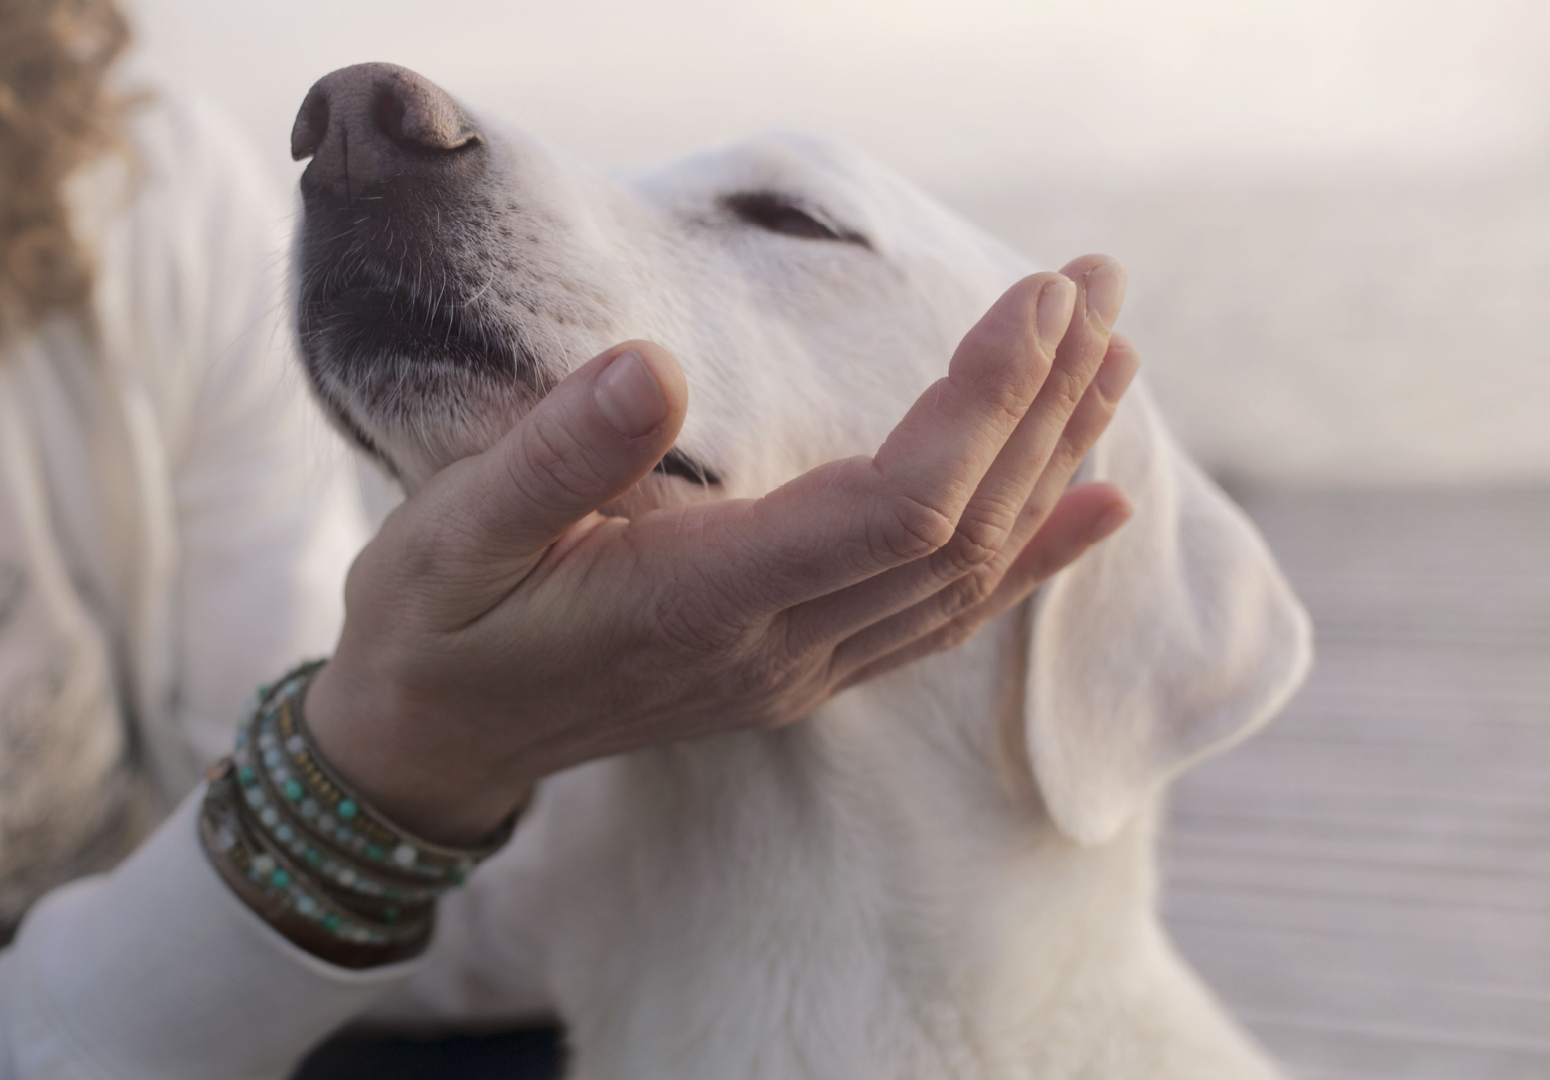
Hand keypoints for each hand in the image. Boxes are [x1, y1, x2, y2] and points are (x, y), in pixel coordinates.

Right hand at [306, 256, 1139, 843]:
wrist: (434, 743)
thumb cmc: (434, 627)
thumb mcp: (454, 531)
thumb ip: (554, 458)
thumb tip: (652, 365)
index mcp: (702, 603)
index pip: (896, 511)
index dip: (982, 408)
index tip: (1034, 302)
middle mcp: (778, 650)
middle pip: (962, 533)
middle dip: (1044, 404)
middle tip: (1100, 286)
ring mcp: (800, 671)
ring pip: (970, 573)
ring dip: (1051, 461)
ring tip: (1115, 358)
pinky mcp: (802, 671)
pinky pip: (945, 619)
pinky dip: (1033, 557)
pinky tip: (1093, 501)